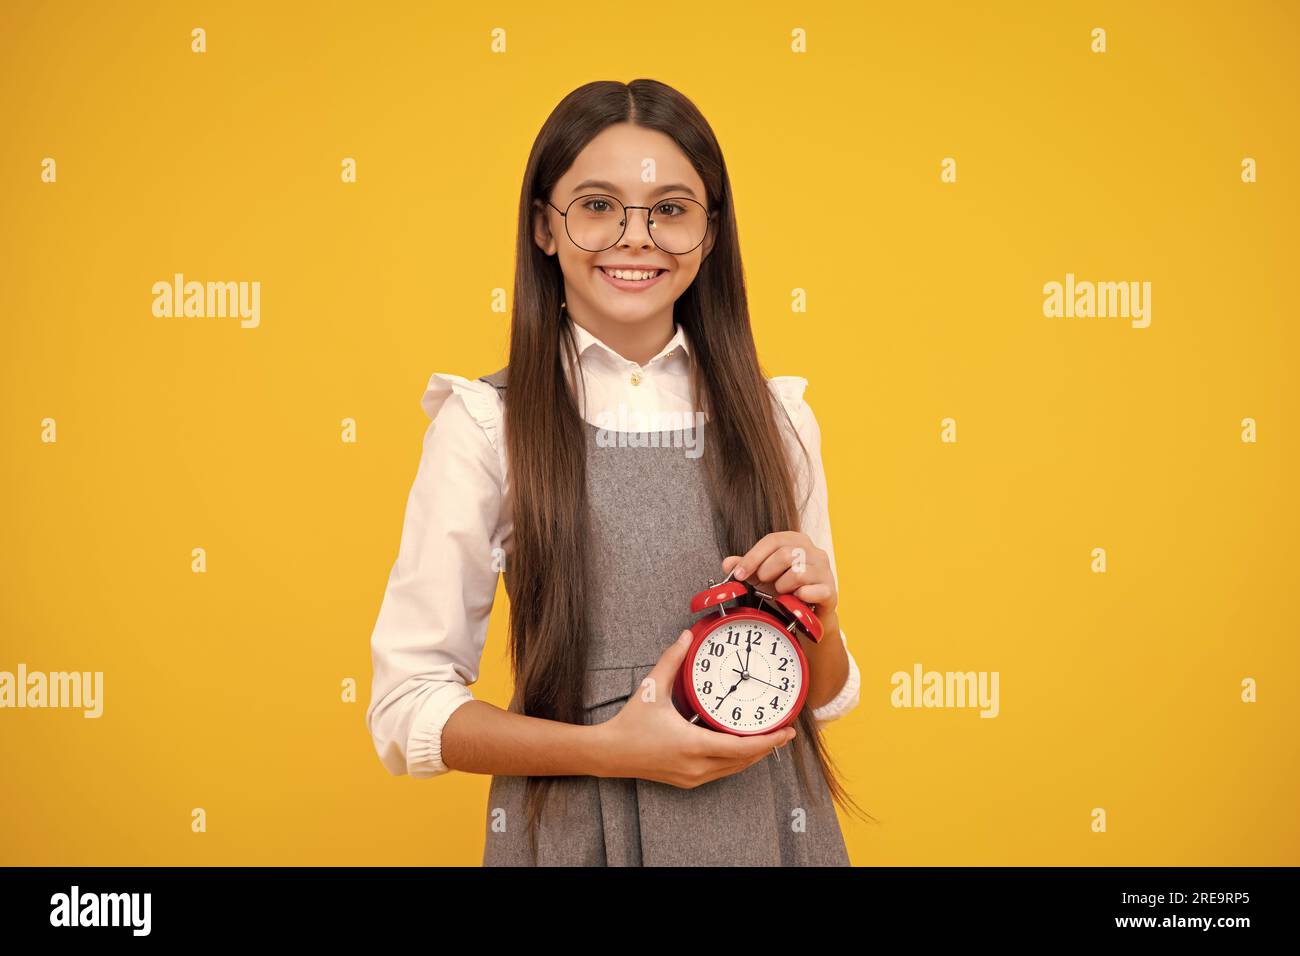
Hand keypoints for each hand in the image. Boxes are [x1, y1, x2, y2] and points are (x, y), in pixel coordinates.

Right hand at [592, 629, 795, 787]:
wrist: (609, 753)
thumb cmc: (630, 723)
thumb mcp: (651, 688)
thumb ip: (672, 660)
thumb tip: (686, 636)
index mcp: (693, 745)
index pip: (742, 747)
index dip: (768, 741)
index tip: (786, 731)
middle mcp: (697, 766)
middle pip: (744, 761)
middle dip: (768, 746)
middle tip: (786, 730)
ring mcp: (693, 777)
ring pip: (734, 769)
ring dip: (753, 755)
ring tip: (769, 738)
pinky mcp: (688, 780)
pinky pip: (722, 772)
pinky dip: (736, 760)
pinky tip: (741, 747)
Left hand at [722, 531, 837, 617]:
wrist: (808, 614)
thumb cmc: (786, 589)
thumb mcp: (762, 576)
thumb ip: (746, 567)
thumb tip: (728, 563)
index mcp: (797, 541)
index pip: (773, 540)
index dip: (753, 557)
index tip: (739, 573)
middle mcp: (814, 552)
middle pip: (786, 554)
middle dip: (767, 572)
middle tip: (764, 583)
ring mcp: (825, 571)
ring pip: (798, 573)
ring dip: (783, 586)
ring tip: (782, 592)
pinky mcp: (830, 591)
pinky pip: (814, 590)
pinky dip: (800, 596)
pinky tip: (795, 600)